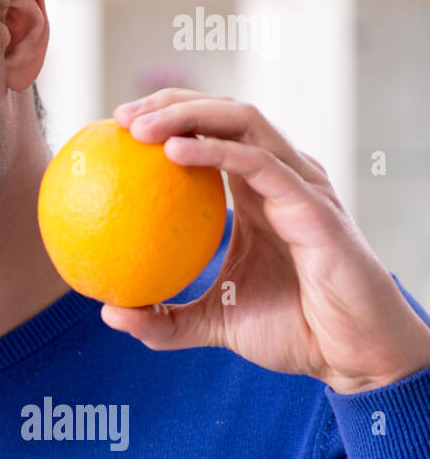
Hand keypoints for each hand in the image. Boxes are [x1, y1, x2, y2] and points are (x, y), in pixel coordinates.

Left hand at [100, 87, 429, 394]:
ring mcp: (300, 185)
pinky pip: (259, 163)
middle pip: (224, 113)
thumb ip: (163, 320)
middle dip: (170, 102)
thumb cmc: (293, 332)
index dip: (166, 118)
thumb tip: (109, 313)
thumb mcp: (213, 324)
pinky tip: (174, 151)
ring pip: (243, 121)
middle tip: (120, 118)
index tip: (116, 130)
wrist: (351, 356)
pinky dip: (215, 150)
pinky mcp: (313, 205)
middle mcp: (281, 176)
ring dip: (187, 114)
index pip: (211, 133)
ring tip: (139, 127)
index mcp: (258, 192)